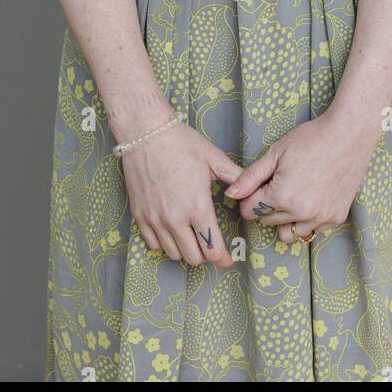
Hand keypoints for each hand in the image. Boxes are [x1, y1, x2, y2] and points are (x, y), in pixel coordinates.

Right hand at [121, 123, 241, 267]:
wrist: (145, 133)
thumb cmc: (182, 143)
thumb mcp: (214, 158)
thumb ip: (236, 178)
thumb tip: (251, 192)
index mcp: (198, 207)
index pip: (213, 249)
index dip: (223, 259)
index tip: (228, 259)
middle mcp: (176, 219)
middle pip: (194, 258)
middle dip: (206, 254)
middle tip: (210, 243)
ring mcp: (155, 219)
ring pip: (173, 254)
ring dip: (185, 249)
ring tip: (191, 236)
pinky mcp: (140, 216)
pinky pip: (153, 244)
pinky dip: (164, 243)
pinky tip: (171, 230)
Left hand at [224, 113, 379, 241]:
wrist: (349, 135)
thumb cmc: (311, 138)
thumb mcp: (276, 152)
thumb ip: (250, 177)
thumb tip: (230, 194)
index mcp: (281, 196)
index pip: (250, 211)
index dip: (249, 197)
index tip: (257, 185)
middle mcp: (301, 213)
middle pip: (267, 221)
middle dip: (265, 206)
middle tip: (275, 184)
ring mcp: (320, 218)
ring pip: (287, 233)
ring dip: (283, 219)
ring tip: (290, 196)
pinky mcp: (335, 218)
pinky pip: (310, 231)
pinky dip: (304, 220)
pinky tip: (308, 198)